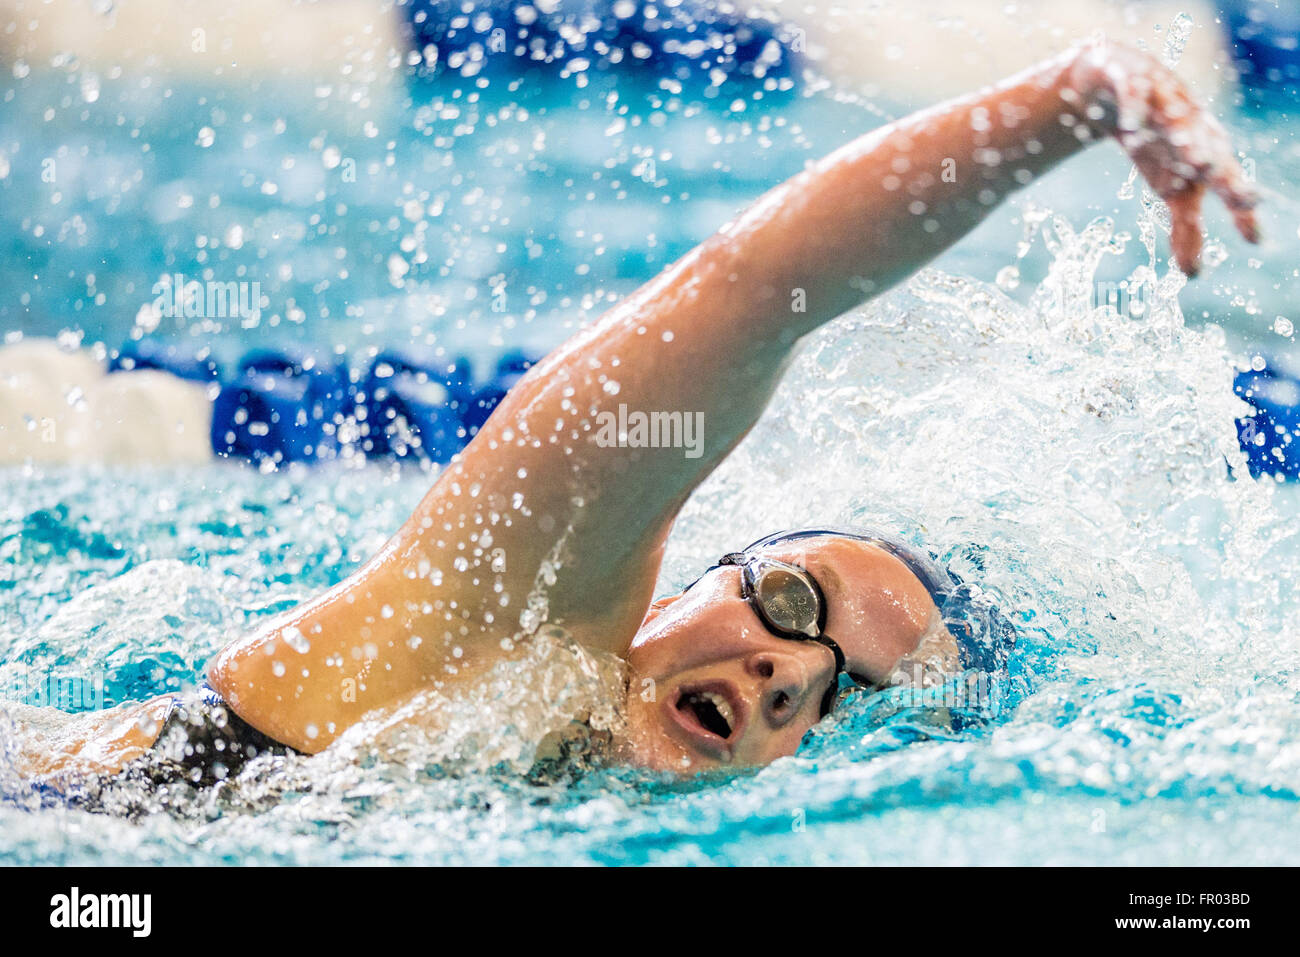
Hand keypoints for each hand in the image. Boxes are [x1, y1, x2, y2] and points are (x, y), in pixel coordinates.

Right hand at [1068, 37, 1259, 275]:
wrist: (1117, 82)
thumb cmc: (1154, 140)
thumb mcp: (1169, 187)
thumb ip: (1185, 229)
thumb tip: (1192, 276)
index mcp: (1206, 154)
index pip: (1229, 185)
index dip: (1241, 211)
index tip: (1254, 241)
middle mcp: (1192, 128)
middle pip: (1215, 152)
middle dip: (1229, 176)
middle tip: (1246, 200)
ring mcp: (1164, 102)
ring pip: (1181, 120)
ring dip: (1190, 140)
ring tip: (1198, 163)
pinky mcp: (1131, 81)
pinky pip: (1134, 94)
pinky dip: (1134, 110)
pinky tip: (1131, 127)